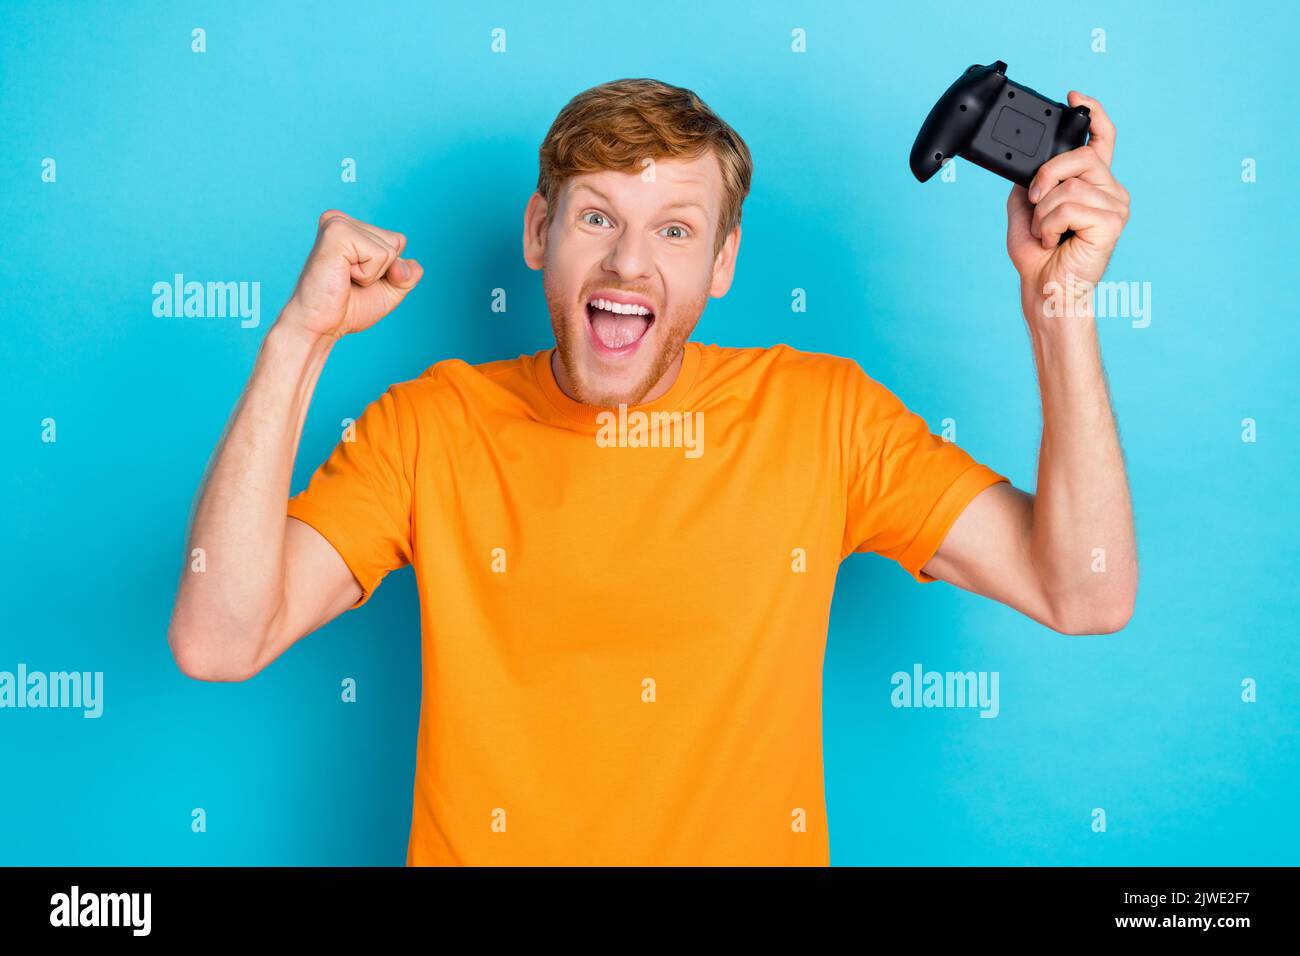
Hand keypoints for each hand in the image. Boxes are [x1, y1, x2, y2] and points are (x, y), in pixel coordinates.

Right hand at [283, 210, 423, 338]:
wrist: (319, 326)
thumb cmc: (347, 308)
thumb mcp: (388, 290)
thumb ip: (408, 274)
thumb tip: (408, 263)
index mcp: (350, 227)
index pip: (398, 240)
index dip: (388, 269)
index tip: (358, 279)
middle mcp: (341, 220)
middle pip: (397, 241)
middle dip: (382, 271)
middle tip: (350, 281)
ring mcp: (338, 223)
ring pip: (390, 249)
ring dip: (373, 275)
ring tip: (345, 279)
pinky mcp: (337, 233)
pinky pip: (380, 255)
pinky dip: (367, 275)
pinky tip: (343, 276)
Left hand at [1006, 92, 1129, 322]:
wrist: (1044, 289)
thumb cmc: (1038, 256)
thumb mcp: (1024, 209)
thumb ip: (1030, 181)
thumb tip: (1028, 165)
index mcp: (1092, 184)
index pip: (1101, 139)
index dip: (1092, 113)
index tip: (1074, 94)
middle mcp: (1109, 190)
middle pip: (1078, 155)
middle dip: (1045, 176)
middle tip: (1034, 201)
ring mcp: (1115, 205)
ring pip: (1067, 186)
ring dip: (1043, 213)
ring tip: (1046, 233)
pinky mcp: (1112, 221)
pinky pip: (1069, 205)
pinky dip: (1049, 225)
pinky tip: (1054, 240)